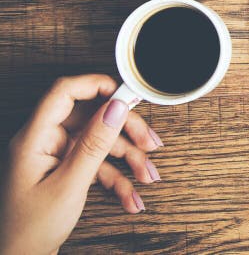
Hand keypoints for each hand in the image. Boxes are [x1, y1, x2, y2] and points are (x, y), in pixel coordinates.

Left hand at [0, 74, 163, 254]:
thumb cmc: (29, 230)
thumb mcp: (69, 185)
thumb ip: (94, 144)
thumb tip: (115, 108)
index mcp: (35, 138)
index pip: (65, 92)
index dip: (98, 86)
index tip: (128, 94)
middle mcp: (44, 141)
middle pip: (91, 118)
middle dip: (125, 131)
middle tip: (149, 143)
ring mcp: (55, 156)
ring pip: (99, 142)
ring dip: (127, 159)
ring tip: (147, 176)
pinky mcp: (64, 171)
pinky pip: (96, 164)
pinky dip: (116, 179)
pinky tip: (130, 197)